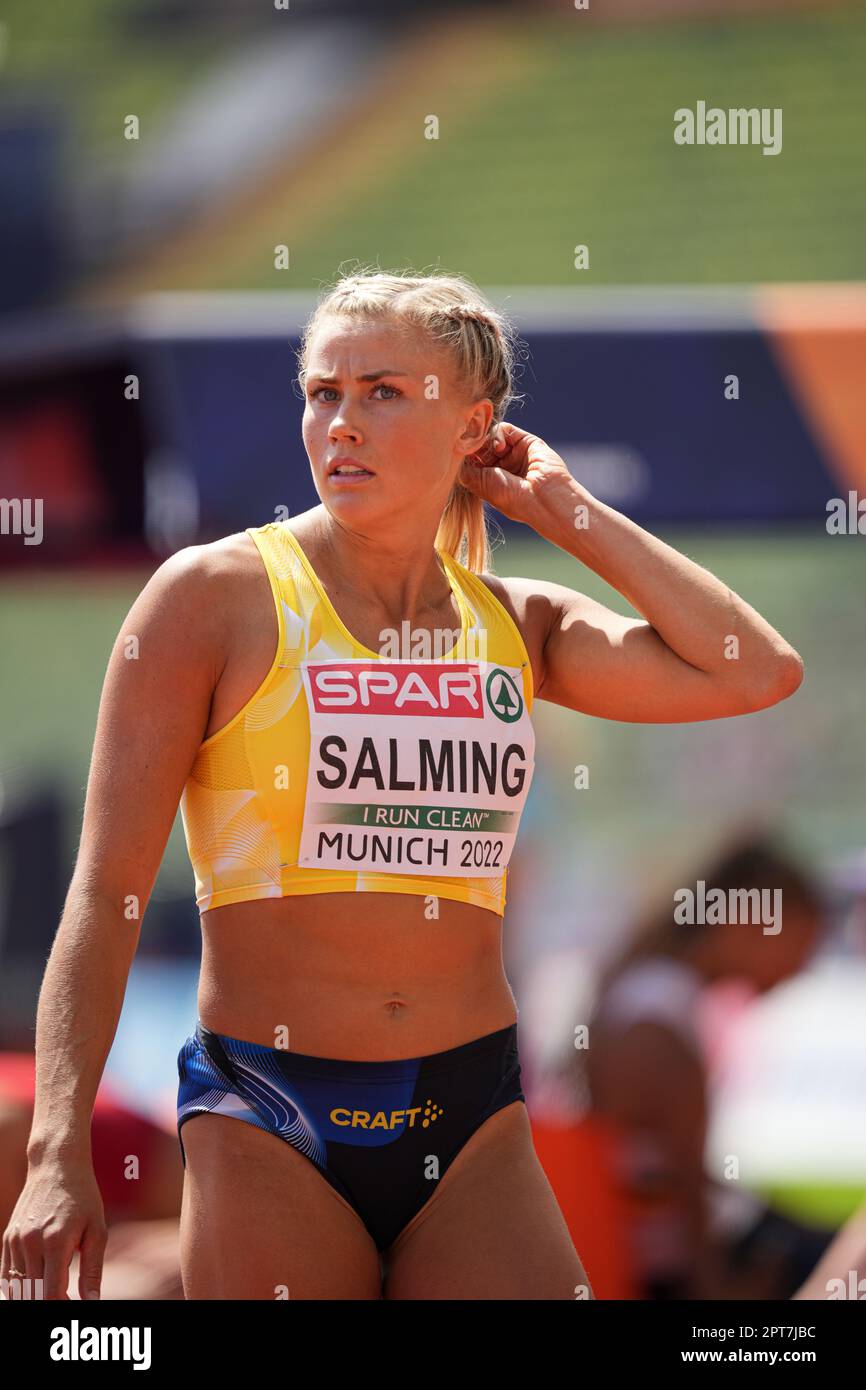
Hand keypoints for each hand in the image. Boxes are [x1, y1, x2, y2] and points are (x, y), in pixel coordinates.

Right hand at [1, 1158, 106, 1300]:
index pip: (52, 1294)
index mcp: (56, 1242)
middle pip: (33, 1294)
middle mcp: (31, 1243)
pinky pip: (7, 1275)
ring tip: (54, 1290)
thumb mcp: (97, 1229)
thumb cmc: (83, 1197)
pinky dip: (19, 1287)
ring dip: (34, 1296)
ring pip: (18, 1288)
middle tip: (66, 1298)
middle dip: (50, 1302)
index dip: (62, 1307)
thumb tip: (93, 1301)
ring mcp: (16, 1241)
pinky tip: (36, 1283)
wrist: (56, 1165)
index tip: (74, 1305)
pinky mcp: (8, 1238)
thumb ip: (93, 1269)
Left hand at [458, 421, 577, 525]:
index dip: (464, 456)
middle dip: (473, 446)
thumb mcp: (480, 485)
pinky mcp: (525, 440)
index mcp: (492, 481)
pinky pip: (505, 428)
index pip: (473, 461)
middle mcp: (503, 466)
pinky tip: (498, 447)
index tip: (456, 454)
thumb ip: (465, 469)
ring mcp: (515, 453)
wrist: (542, 498)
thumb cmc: (511, 497)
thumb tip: (454, 455)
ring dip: (485, 440)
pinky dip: (497, 433)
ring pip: (491, 436)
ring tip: (488, 451)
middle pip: (481, 446)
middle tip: (467, 447)